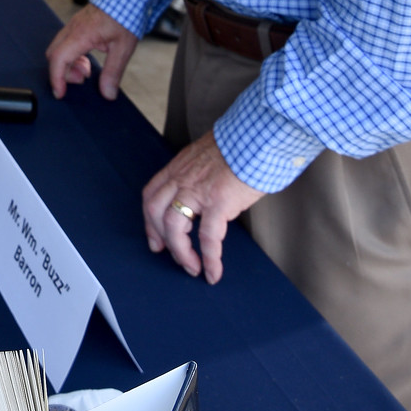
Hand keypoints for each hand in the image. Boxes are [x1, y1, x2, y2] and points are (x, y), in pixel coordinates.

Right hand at [45, 3, 139, 99]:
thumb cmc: (126, 16)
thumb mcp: (123, 48)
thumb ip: (113, 72)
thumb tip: (107, 93)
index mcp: (81, 34)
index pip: (58, 59)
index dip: (56, 78)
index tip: (60, 93)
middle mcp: (72, 28)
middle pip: (54, 55)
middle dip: (63, 72)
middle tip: (82, 79)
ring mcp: (73, 25)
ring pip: (58, 49)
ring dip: (69, 64)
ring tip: (88, 70)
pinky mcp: (77, 24)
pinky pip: (66, 43)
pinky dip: (72, 56)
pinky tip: (87, 59)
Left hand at [140, 130, 264, 283]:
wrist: (260, 138)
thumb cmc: (242, 146)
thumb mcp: (208, 156)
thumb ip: (200, 173)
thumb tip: (205, 192)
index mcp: (180, 167)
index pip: (152, 194)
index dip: (149, 220)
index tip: (155, 238)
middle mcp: (183, 178)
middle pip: (156, 212)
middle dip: (159, 238)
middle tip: (168, 255)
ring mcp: (198, 190)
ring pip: (174, 227)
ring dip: (180, 253)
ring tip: (192, 268)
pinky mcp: (219, 202)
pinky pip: (208, 238)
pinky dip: (210, 259)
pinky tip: (213, 273)